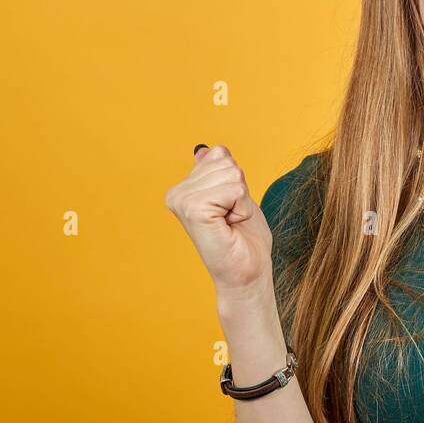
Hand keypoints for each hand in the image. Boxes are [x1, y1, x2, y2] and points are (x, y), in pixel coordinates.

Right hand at [164, 144, 272, 293]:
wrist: (246, 272)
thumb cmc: (243, 238)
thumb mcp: (234, 196)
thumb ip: (217, 173)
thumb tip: (203, 150)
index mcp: (183, 188)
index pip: (220, 154)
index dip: (236, 181)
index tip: (229, 208)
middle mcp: (177, 193)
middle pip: (226, 162)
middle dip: (239, 190)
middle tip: (231, 218)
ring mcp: (182, 201)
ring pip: (232, 174)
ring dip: (241, 200)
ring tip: (230, 222)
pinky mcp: (194, 210)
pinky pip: (235, 189)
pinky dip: (242, 208)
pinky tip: (230, 226)